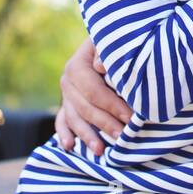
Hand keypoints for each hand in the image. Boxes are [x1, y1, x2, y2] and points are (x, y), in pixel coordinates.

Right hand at [54, 36, 133, 155]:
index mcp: (78, 64)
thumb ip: (107, 52)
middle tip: (122, 136)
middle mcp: (68, 79)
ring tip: (100, 150)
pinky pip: (62, 120)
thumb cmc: (115, 44)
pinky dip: (64, 134)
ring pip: (74, 117)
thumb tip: (100, 66)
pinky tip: (70, 146)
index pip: (93, 89)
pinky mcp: (67, 104)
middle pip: (84, 106)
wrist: (108, 43)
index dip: (111, 105)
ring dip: (86, 135)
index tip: (130, 117)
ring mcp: (66, 93)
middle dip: (104, 123)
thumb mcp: (113, 42)